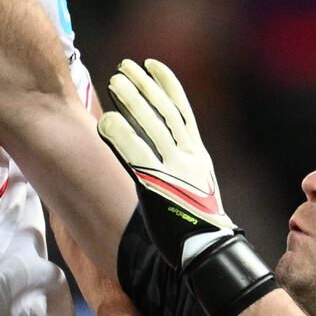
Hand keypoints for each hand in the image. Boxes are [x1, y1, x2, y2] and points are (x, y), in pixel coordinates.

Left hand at [97, 59, 232, 265]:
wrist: (209, 250)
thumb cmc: (197, 222)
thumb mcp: (194, 185)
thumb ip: (180, 164)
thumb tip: (162, 153)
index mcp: (197, 155)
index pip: (182, 110)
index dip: (167, 84)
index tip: (152, 65)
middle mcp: (188, 157)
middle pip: (165, 111)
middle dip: (145, 86)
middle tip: (125, 66)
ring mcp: (174, 169)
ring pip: (153, 125)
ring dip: (133, 100)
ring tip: (116, 80)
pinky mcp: (157, 186)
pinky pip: (137, 154)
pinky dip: (122, 135)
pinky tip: (106, 120)